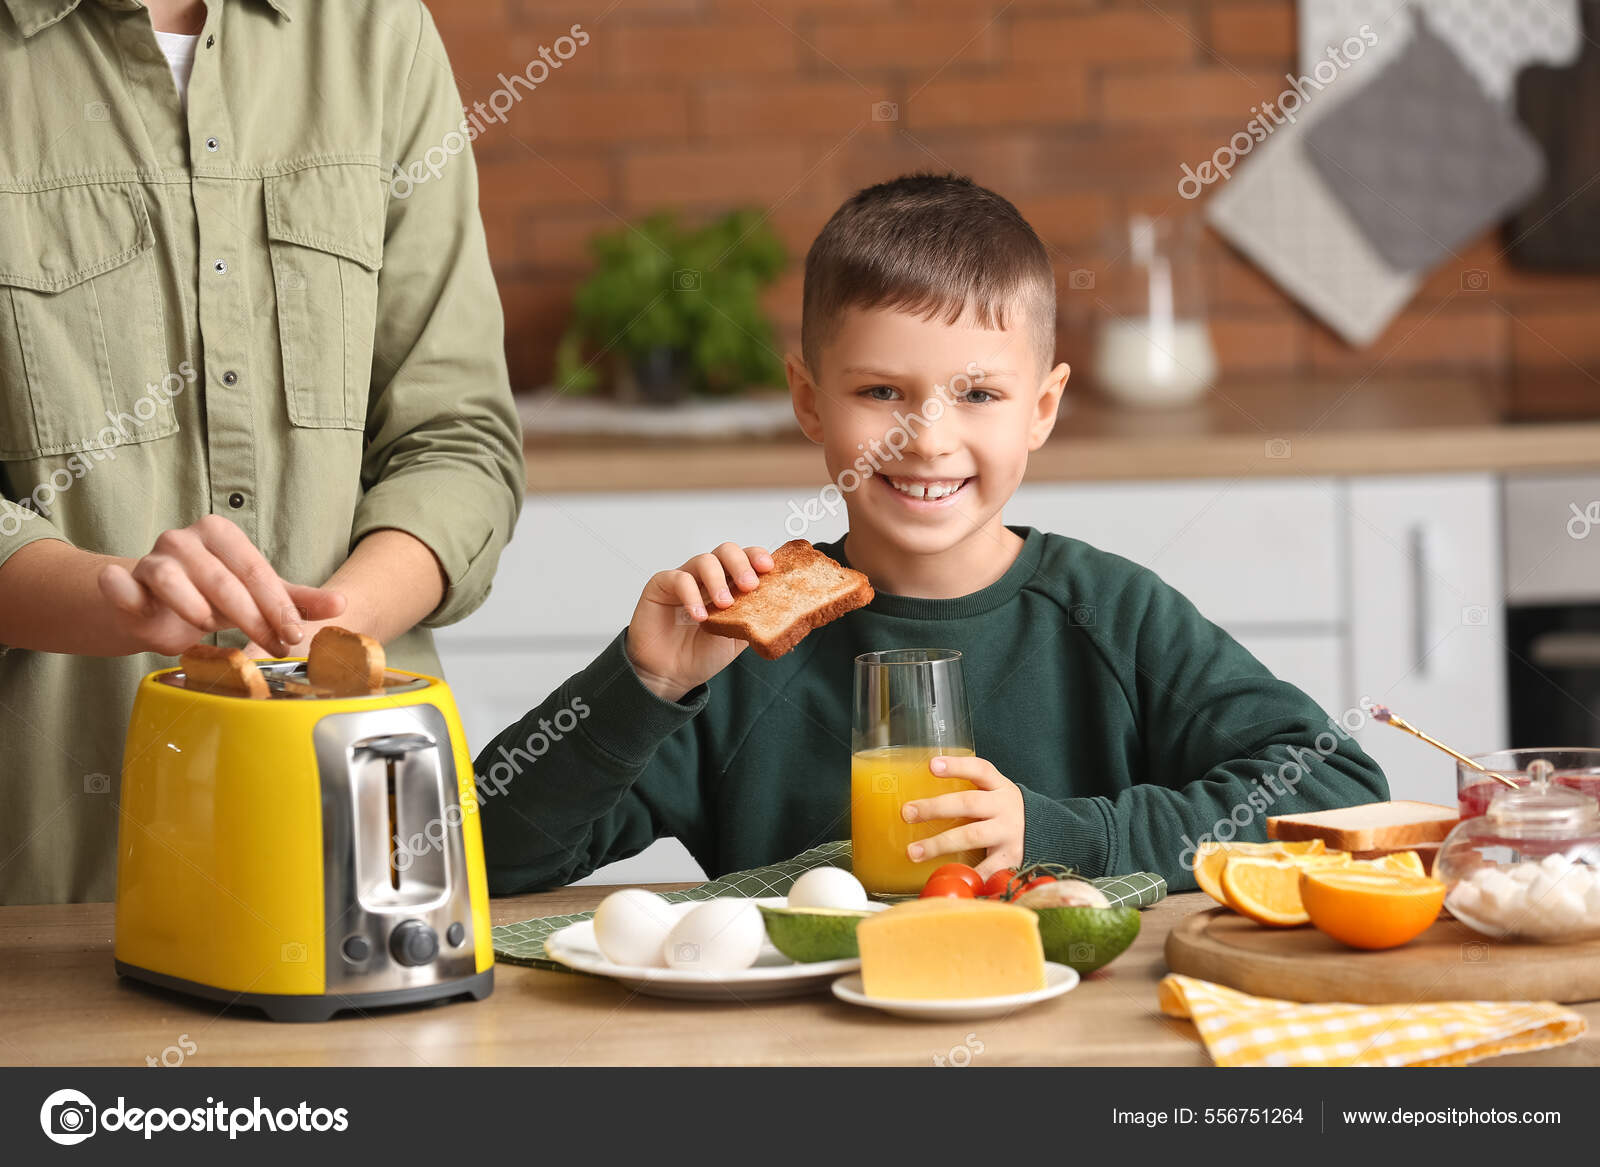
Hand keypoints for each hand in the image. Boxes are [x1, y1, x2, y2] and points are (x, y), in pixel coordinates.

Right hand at [98, 515, 345, 657]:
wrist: (155, 607)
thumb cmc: (212, 596)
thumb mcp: (258, 595)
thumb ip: (298, 599)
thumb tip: (343, 604)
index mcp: (221, 534)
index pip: (256, 571)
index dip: (278, 606)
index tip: (296, 635)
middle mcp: (185, 539)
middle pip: (222, 579)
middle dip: (251, 617)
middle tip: (272, 646)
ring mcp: (151, 557)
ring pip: (172, 578)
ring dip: (193, 606)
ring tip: (210, 629)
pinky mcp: (122, 580)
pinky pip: (119, 583)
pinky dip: (123, 590)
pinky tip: (137, 603)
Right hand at [624, 542, 774, 701]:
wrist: (673, 674)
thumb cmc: (704, 653)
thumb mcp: (739, 637)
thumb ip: (757, 620)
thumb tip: (789, 615)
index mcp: (730, 583)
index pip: (747, 559)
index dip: (757, 557)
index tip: (768, 568)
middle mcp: (709, 577)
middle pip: (726, 551)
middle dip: (741, 563)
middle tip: (748, 585)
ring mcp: (686, 578)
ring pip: (704, 560)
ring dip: (718, 580)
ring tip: (724, 604)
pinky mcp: (662, 585)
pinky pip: (678, 578)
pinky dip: (691, 594)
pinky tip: (699, 615)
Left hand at [902, 755, 1025, 878]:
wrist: (1048, 836)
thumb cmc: (1005, 815)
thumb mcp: (995, 796)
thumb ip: (968, 794)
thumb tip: (920, 801)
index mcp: (1000, 787)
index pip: (980, 769)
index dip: (956, 766)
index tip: (932, 765)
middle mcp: (1005, 808)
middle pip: (969, 803)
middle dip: (935, 807)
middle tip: (907, 813)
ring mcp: (1009, 834)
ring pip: (972, 836)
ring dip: (939, 844)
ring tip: (914, 851)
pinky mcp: (1011, 859)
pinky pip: (986, 869)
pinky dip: (966, 874)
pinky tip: (945, 877)